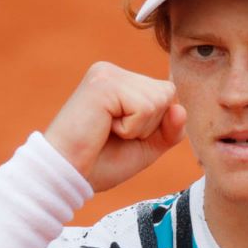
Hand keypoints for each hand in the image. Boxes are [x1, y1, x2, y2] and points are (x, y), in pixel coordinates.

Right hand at [43, 61, 186, 191]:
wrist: (67, 176)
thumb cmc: (101, 163)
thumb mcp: (147, 147)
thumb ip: (170, 129)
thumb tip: (179, 108)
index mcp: (120, 81)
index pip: (166, 95)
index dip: (155, 125)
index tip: (121, 135)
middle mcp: (113, 72)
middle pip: (166, 94)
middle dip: (148, 126)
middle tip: (114, 135)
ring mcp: (107, 74)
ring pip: (158, 100)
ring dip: (139, 128)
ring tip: (108, 132)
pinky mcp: (104, 84)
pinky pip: (144, 108)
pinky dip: (131, 129)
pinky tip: (104, 129)